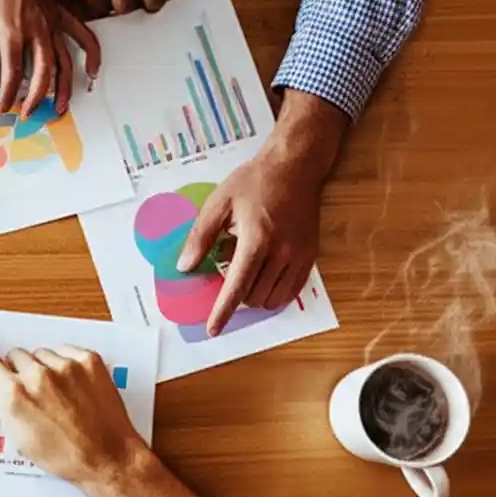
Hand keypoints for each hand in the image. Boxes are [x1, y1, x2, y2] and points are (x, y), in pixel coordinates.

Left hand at [0, 0, 100, 116]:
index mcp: (12, 31)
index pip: (13, 74)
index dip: (8, 95)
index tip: (4, 107)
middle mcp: (36, 30)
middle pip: (43, 73)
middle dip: (36, 99)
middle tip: (29, 114)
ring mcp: (53, 23)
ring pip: (64, 62)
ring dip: (62, 89)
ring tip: (58, 108)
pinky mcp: (62, 16)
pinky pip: (83, 37)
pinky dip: (92, 56)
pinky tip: (93, 73)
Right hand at [0, 326, 148, 484]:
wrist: (108, 458)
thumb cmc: (65, 455)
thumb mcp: (20, 439)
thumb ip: (6, 405)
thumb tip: (0, 384)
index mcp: (15, 397)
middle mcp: (38, 376)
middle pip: (16, 356)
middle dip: (20, 371)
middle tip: (35, 396)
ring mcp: (65, 366)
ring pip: (41, 354)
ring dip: (45, 368)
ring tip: (59, 396)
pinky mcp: (88, 360)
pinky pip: (65, 351)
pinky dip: (66, 366)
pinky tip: (74, 389)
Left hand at [176, 91, 345, 336]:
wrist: (295, 167)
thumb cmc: (254, 182)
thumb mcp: (219, 203)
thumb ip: (201, 237)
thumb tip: (185, 267)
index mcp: (256, 239)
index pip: (237, 287)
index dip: (223, 312)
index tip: (212, 329)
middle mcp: (281, 252)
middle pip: (254, 296)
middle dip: (237, 296)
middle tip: (229, 269)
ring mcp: (299, 256)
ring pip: (274, 298)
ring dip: (255, 296)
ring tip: (248, 269)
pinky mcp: (310, 256)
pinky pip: (292, 291)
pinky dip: (275, 293)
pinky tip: (264, 278)